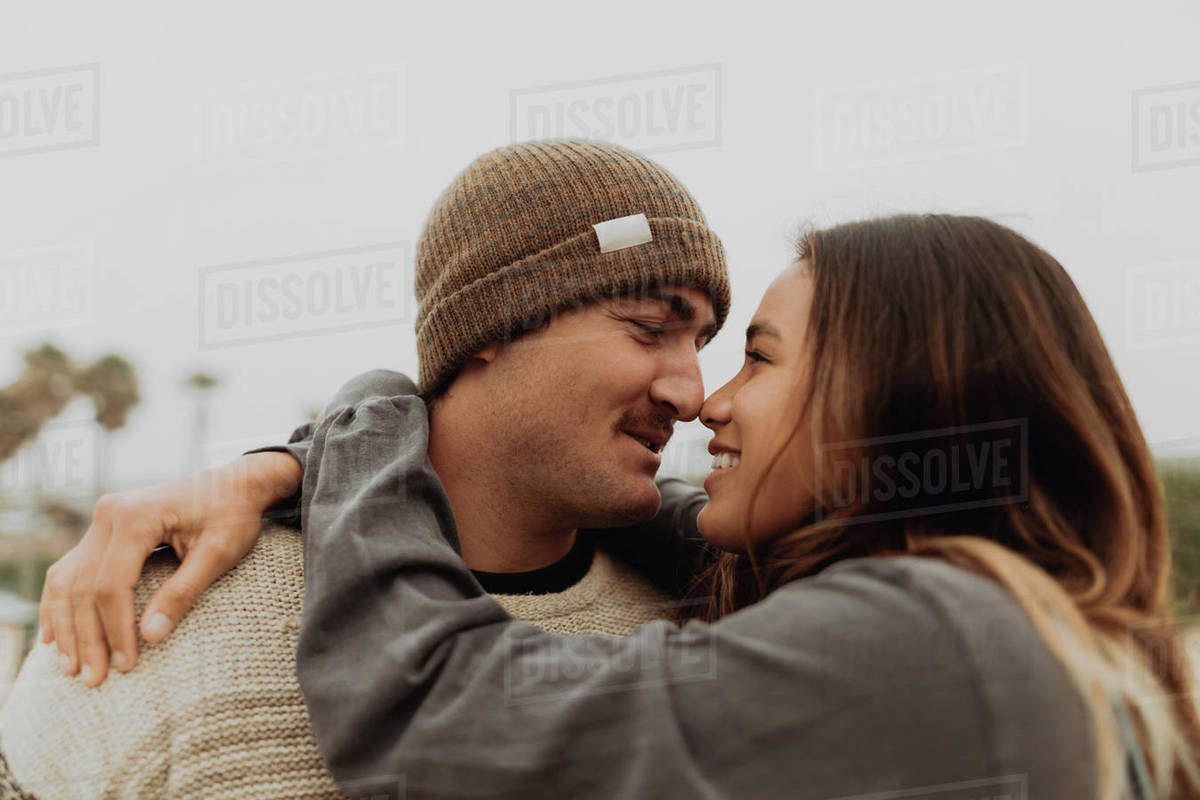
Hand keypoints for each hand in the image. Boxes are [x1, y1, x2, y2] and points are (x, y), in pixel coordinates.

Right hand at [38, 452, 301, 687]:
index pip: (112, 584)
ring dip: (67, 625)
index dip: (115, 628)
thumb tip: (150, 637)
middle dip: (87, 637)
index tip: (125, 664)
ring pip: (68, 579)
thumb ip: (184, 592)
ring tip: (71, 667)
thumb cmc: (233, 515)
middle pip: (84, 585)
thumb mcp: (219, 553)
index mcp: (137, 516)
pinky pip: (71, 568)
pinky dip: (62, 602)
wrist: (236, 484)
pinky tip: (55, 635)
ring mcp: (103, 519)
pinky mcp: (104, 528)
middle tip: (93, 679)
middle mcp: (110, 514)